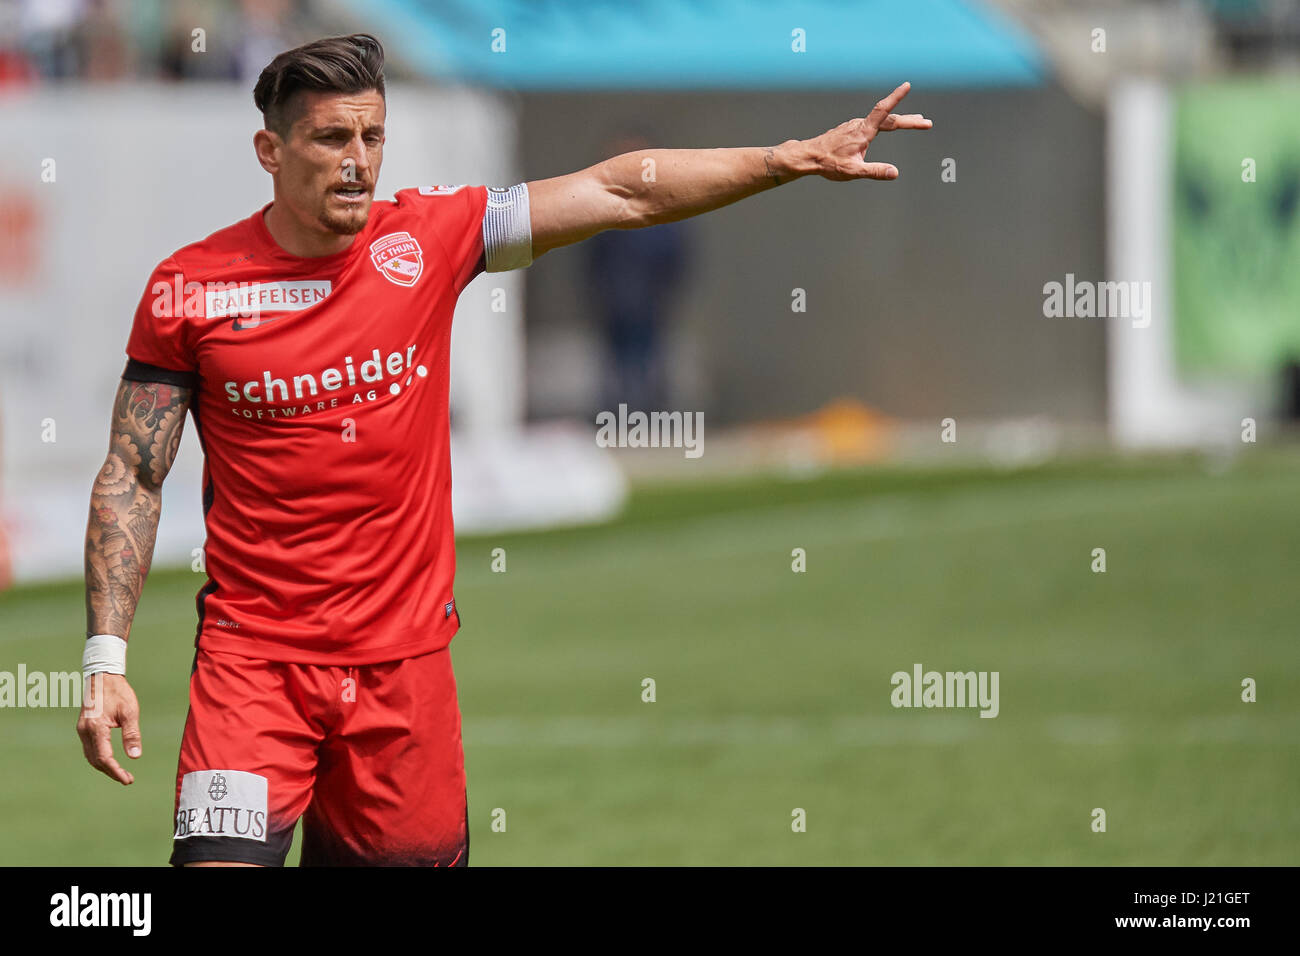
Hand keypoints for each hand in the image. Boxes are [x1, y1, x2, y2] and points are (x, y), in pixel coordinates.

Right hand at [77, 673, 142, 784]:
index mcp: (96, 728)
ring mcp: (82, 730)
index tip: (128, 779)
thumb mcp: (130, 712)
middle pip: (96, 761)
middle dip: (111, 772)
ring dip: (105, 767)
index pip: (105, 758)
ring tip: (121, 773)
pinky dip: (99, 758)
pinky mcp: (83, 728)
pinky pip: (89, 749)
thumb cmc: (119, 693)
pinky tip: (110, 761)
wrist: (102, 677)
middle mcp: (85, 731)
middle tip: (127, 779)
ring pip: (91, 757)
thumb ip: (131, 734)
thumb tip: (135, 757)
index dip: (116, 771)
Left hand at [805, 81, 931, 180]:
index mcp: (863, 132)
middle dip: (909, 120)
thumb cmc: (828, 163)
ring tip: (913, 120)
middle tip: (926, 122)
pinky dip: (885, 122)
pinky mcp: (850, 130)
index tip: (907, 85)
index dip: (896, 97)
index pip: (883, 111)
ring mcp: (854, 126)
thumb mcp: (853, 171)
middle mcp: (860, 125)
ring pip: (881, 120)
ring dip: (898, 120)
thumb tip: (894, 173)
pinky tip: (887, 126)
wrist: (808, 156)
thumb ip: (874, 171)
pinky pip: (872, 123)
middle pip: (889, 118)